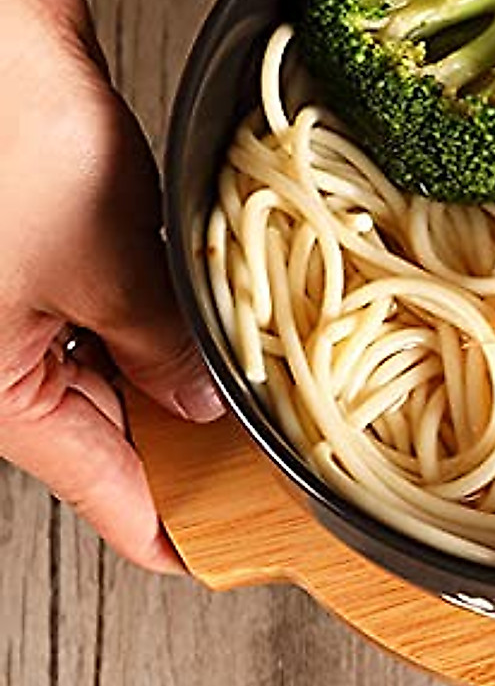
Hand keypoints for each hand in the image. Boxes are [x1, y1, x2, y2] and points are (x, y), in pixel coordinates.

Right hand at [0, 0, 222, 570]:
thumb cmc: (1, 134)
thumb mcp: (98, 260)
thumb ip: (160, 343)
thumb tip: (206, 404)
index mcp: (0, 385)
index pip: (99, 486)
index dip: (165, 523)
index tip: (222, 550)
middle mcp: (11, 344)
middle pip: (116, 426)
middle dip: (194, 442)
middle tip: (275, 461)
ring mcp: (41, 286)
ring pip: (126, 359)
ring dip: (190, 370)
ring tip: (269, 394)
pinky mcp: (68, 228)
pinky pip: (128, 294)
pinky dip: (174, 310)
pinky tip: (227, 319)